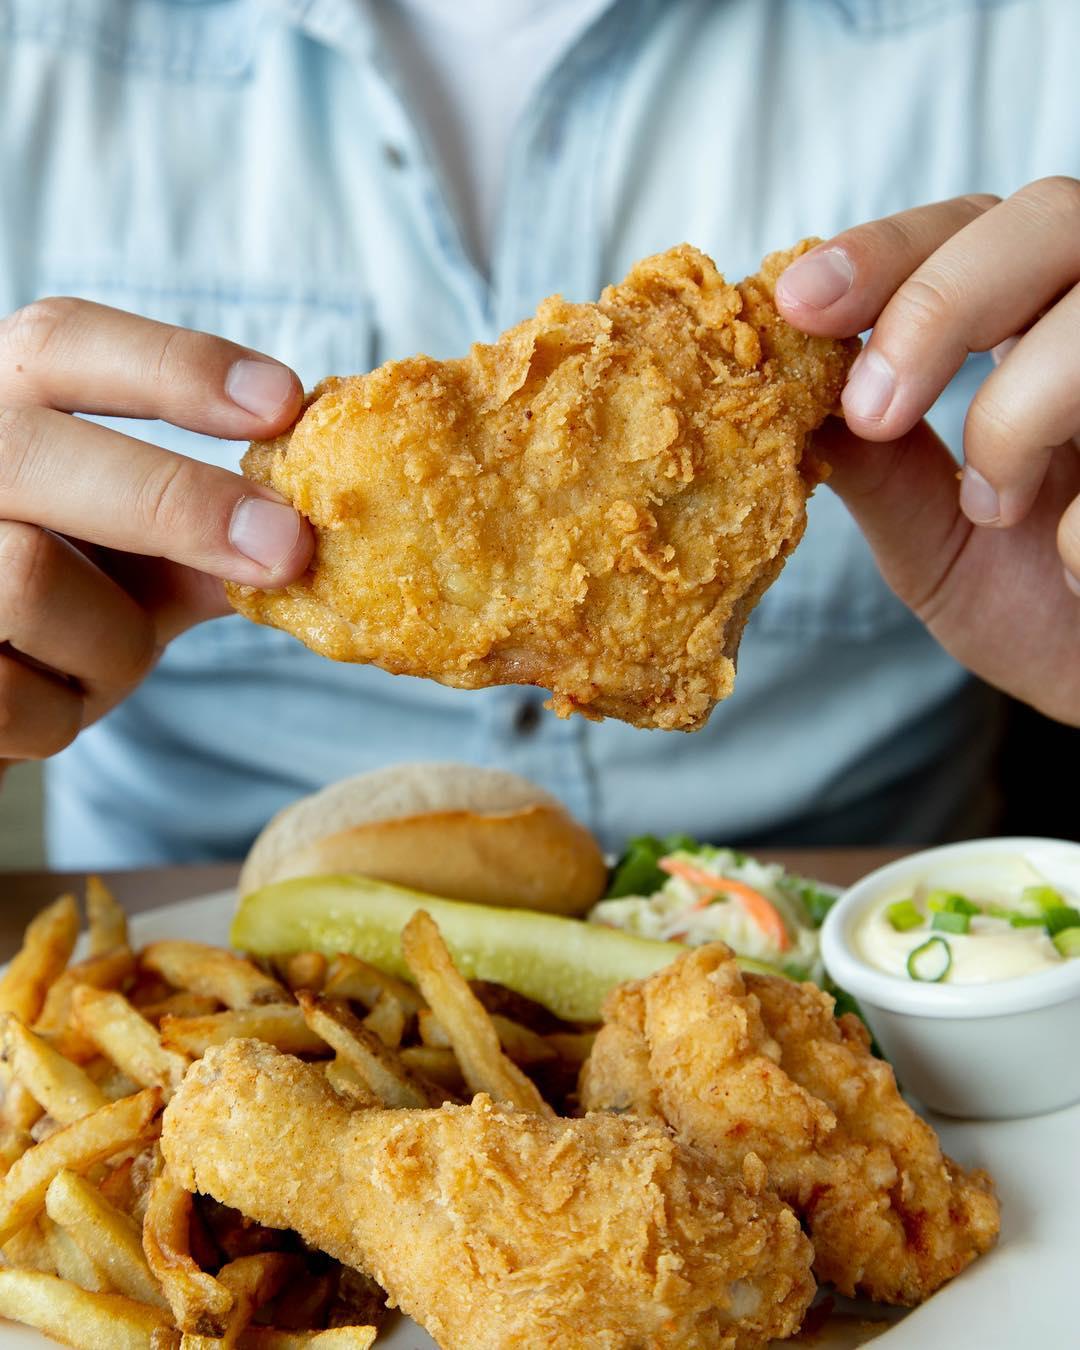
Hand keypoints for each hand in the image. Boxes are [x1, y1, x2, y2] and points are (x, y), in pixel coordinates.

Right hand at [0, 298, 312, 766]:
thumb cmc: (65, 603)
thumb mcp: (137, 554)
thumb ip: (207, 532)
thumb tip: (313, 532)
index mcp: (3, 406)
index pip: (64, 344)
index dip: (176, 365)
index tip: (284, 402)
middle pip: (36, 451)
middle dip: (176, 502)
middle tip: (287, 547)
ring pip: (32, 580)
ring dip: (112, 643)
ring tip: (105, 658)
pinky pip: (14, 695)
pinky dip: (65, 711)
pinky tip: (52, 699)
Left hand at [775, 179, 1079, 724]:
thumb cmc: (1037, 607)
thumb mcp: (933, 539)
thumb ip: (875, 465)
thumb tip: (778, 398)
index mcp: (1040, 321)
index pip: (966, 228)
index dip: (884, 250)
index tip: (800, 303)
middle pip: (1048, 215)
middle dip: (939, 304)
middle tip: (874, 409)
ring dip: (1020, 410)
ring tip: (997, 509)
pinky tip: (1079, 569)